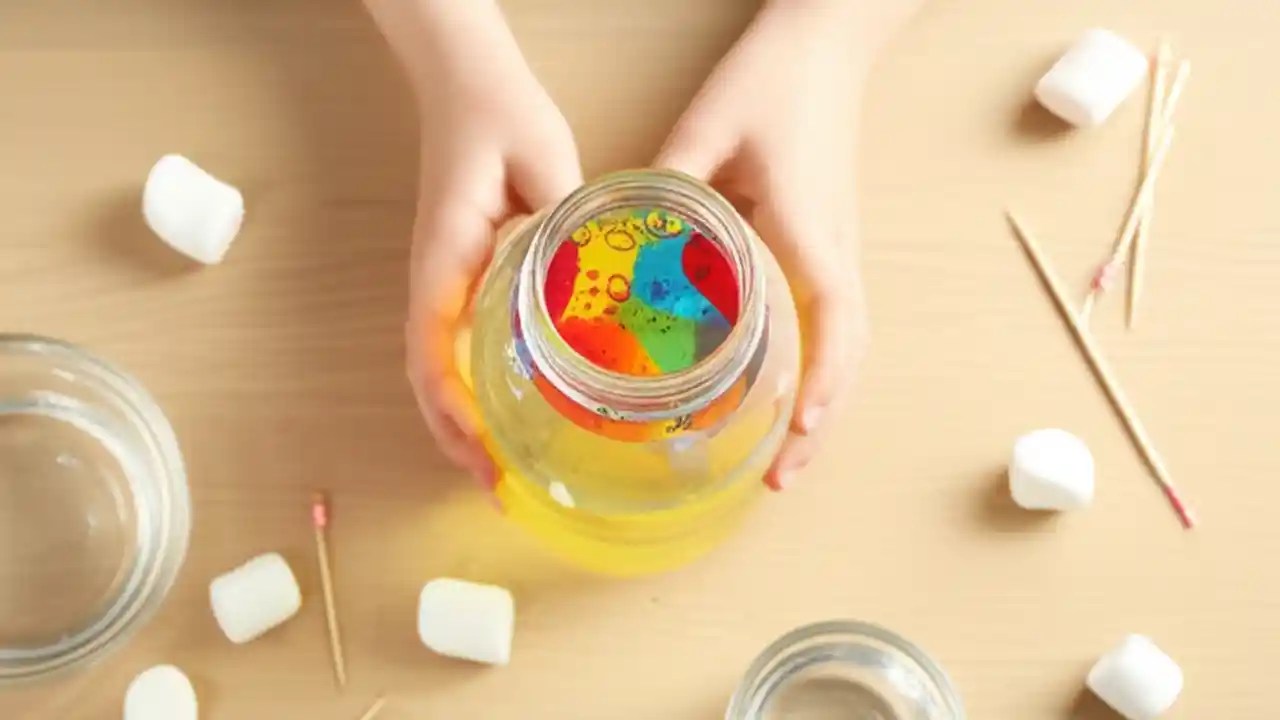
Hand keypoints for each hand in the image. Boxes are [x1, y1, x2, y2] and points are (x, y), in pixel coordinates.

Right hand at [366, 0, 582, 485]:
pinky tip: (505, 408)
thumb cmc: (499, 117)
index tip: (486, 461)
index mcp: (446, 260)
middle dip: (457, 441)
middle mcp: (433, 280)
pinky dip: (469, 388)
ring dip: (460, 422)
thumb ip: (569, 224)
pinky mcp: (458, 275)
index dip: (455, 417)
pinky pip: (454, 344)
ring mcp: (442, 280)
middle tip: (500, 490)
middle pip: (427, 380)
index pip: (433, 356)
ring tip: (499, 469)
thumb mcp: (547, 164)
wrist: (465, 84)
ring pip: (437, 368)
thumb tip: (599, 289)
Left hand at [656, 3, 880, 489]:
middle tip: (780, 479)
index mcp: (808, 229)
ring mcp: (839, 248)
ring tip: (787, 454)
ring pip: (846, 342)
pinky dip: (821, 366)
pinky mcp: (829, 241)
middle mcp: (835, 249)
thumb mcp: (707, 130)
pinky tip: (786, 388)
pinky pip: (834, 317)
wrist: (827, 44)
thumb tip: (616, 248)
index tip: (792, 443)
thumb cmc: (775, 82)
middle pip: (850, 355)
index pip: (834, 325)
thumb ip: (664, 189)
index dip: (819, 391)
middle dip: (821, 423)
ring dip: (824, 402)